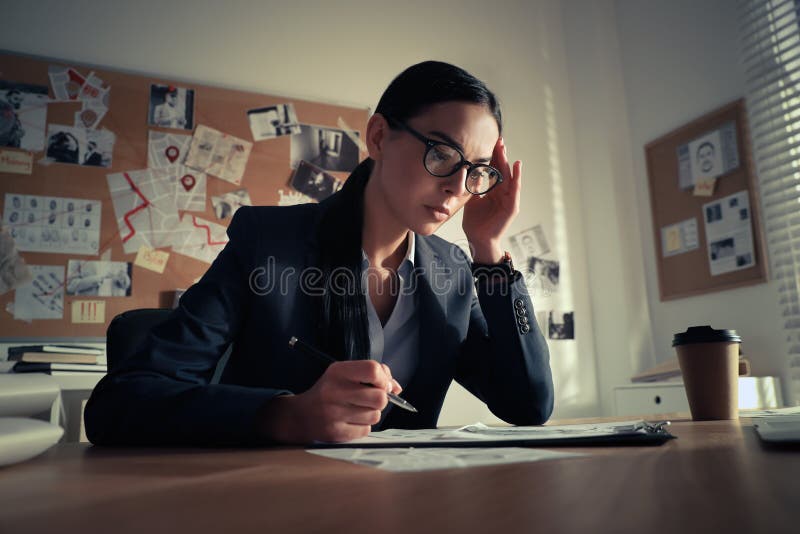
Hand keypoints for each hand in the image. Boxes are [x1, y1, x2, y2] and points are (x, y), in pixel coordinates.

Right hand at [256, 360, 401, 443]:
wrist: (301, 416)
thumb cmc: (330, 391)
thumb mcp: (345, 374)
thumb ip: (373, 375)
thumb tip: (396, 388)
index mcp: (337, 371)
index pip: (372, 370)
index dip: (384, 378)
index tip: (382, 384)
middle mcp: (334, 391)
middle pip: (379, 397)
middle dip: (381, 399)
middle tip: (370, 399)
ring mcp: (334, 414)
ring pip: (375, 415)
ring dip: (371, 413)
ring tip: (356, 410)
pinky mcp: (336, 433)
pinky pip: (366, 430)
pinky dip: (362, 426)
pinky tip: (349, 421)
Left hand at [461, 137, 521, 262]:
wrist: (477, 239)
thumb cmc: (475, 222)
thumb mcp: (471, 200)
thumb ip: (473, 186)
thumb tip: (471, 171)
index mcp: (493, 190)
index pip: (494, 170)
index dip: (493, 157)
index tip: (491, 143)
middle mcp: (502, 193)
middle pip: (502, 170)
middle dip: (500, 155)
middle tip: (499, 140)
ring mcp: (508, 199)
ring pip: (508, 176)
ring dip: (507, 162)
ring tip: (504, 148)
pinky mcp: (511, 207)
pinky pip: (515, 190)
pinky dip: (516, 178)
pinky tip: (517, 166)